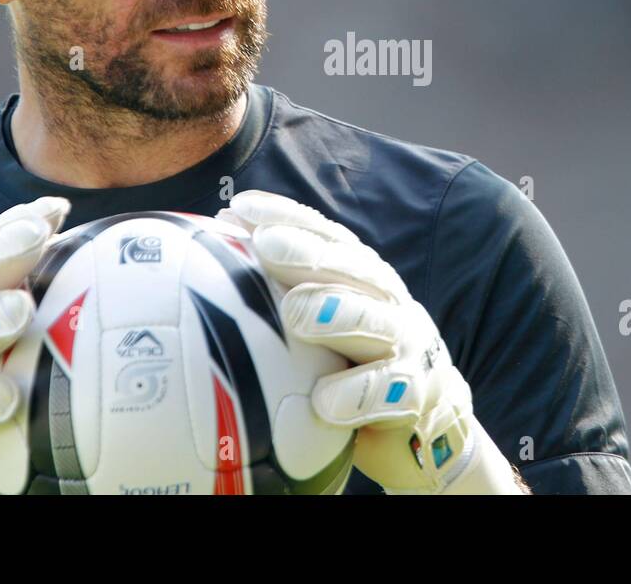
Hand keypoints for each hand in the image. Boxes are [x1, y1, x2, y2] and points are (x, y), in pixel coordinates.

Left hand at [219, 190, 524, 493]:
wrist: (426, 422)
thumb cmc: (355, 369)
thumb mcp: (319, 333)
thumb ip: (278, 303)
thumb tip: (204, 272)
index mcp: (362, 280)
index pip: (324, 237)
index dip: (285, 217)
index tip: (237, 208)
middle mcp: (387, 303)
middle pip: (352, 268)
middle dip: (308, 253)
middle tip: (267, 245)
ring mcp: (408, 346)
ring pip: (376, 323)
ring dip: (338, 312)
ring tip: (297, 313)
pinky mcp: (419, 394)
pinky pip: (392, 393)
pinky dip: (361, 395)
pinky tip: (327, 401)